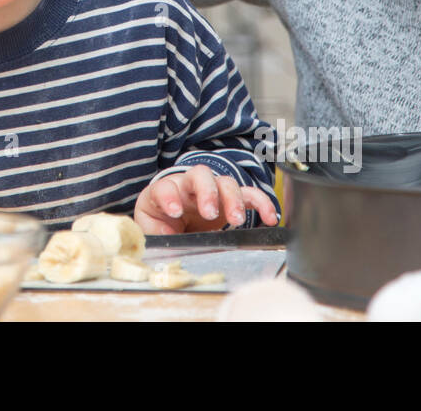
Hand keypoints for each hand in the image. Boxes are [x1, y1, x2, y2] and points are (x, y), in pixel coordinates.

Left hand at [134, 164, 277, 233]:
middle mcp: (189, 185)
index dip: (169, 197)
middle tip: (210, 213)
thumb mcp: (151, 229)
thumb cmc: (160, 220)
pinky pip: (249, 194)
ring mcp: (211, 189)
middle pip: (200, 175)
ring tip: (237, 220)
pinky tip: (270, 218)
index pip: (165, 187)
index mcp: (165, 191)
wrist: (170, 215)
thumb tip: (167, 245)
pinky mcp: (229, 199)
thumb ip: (156, 236)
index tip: (175, 212)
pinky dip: (261, 202)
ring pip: (226, 182)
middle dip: (207, 193)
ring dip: (233, 199)